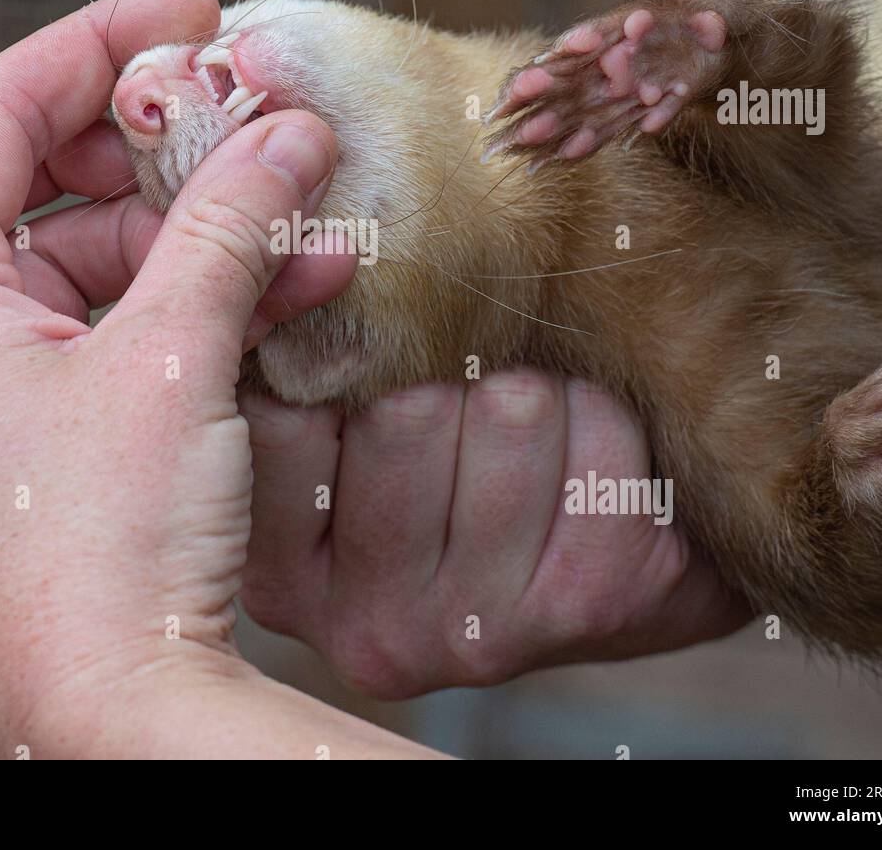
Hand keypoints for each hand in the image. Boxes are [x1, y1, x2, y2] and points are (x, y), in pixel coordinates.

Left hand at [0, 0, 431, 757]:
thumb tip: (289, 131)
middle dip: (140, 143)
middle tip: (225, 115)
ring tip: (307, 213)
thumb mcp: (174, 355)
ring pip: (90, 259)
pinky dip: (198, 303)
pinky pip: (118, 328)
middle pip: (29, 179)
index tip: (188, 23)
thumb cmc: (98, 546)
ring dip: (201, 234)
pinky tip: (297, 286)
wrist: (106, 709)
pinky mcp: (43, 429)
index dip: (97, 47)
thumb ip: (231, 223)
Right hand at [240, 372, 751, 697]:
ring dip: (529, 377)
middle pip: (406, 407)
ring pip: (513, 407)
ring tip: (523, 404)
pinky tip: (582, 442)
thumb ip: (300, 367)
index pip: (282, 415)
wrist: (573, 583)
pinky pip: (601, 431)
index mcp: (280, 578)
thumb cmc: (425, 480)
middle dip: (444, 357)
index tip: (364, 323)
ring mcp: (479, 628)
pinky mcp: (588, 604)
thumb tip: (302, 253)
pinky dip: (601, 408)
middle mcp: (367, 625)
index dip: (331, 343)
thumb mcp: (328, 443)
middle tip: (460, 371)